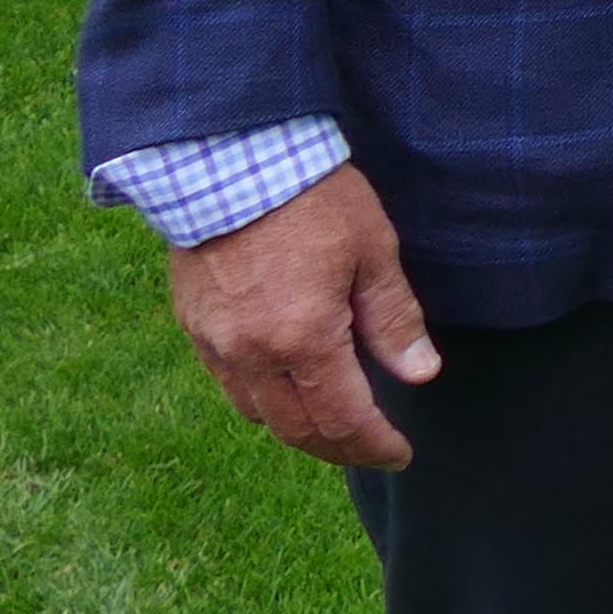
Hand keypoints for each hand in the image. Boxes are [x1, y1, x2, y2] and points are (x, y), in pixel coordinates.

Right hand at [167, 163, 441, 469]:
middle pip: (296, 430)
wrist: (229, 159)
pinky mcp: (193, 325)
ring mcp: (215, 343)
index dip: (374, 445)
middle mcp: (252, 355)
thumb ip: (395, 320)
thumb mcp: (373, 252)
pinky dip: (263, 401)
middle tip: (373, 450)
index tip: (400, 454)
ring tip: (336, 426)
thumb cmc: (313, 199)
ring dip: (299, 430)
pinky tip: (289, 389)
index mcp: (303, 340)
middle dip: (339, 449)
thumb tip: (420, 374)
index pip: (343, 420)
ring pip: (258, 415)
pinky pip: (228, 384)